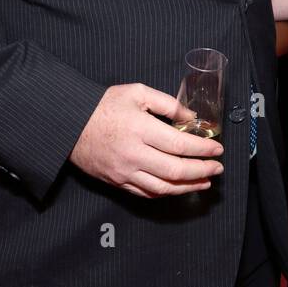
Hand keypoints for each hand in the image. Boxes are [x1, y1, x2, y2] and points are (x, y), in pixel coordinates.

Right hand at [69, 83, 224, 197]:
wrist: (70, 124)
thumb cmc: (103, 105)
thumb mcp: (137, 92)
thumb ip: (167, 103)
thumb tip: (191, 116)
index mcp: (140, 129)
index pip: (179, 144)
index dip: (202, 149)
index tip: (217, 148)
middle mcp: (134, 154)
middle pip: (175, 170)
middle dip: (201, 170)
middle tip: (217, 168)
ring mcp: (125, 172)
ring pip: (163, 187)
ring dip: (188, 186)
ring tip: (205, 182)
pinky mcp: (117, 182)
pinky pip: (146, 193)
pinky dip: (166, 192)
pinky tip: (178, 187)